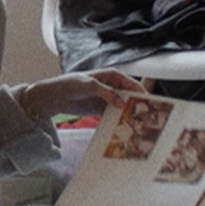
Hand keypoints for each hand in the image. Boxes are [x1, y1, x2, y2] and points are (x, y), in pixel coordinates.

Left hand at [19, 70, 145, 119]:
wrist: (54, 96)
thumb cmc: (70, 84)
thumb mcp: (89, 85)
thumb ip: (106, 93)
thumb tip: (122, 103)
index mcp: (113, 76)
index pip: (132, 85)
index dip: (142, 94)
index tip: (151, 105)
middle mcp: (113, 87)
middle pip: (130, 97)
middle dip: (137, 106)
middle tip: (146, 119)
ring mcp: (107, 99)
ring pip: (123, 108)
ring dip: (128, 116)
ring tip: (137, 127)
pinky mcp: (101, 110)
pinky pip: (113, 116)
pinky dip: (118, 121)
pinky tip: (123, 129)